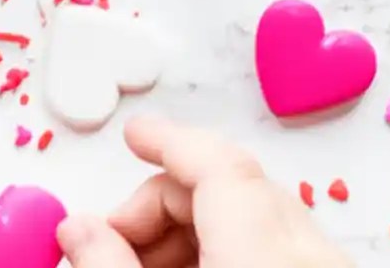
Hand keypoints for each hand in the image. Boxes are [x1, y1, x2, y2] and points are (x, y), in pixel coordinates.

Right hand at [57, 116, 352, 267]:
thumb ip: (108, 264)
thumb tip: (79, 230)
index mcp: (265, 252)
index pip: (217, 163)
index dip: (169, 138)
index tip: (134, 133)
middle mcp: (310, 256)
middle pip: (232, 191)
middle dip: (161, 206)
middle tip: (106, 246)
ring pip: (254, 223)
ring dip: (190, 235)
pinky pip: (277, 253)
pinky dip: (228, 256)